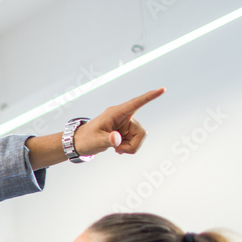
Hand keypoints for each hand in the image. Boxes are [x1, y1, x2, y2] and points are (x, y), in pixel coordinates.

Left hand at [25, 88, 164, 168]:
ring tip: (116, 149)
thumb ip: (108, 140)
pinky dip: (128, 148)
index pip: (135, 103)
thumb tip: (117, 139)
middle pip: (140, 131)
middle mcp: (123, 116)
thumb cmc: (85, 139)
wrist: (80, 143)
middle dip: (132, 145)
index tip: (161, 90)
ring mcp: (126, 124)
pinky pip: (135, 141)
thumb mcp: (95, 141)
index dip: (149, 97)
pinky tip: (118, 148)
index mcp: (115, 113)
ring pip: (139, 138)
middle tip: (118, 151)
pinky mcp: (126, 131)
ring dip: (129, 147)